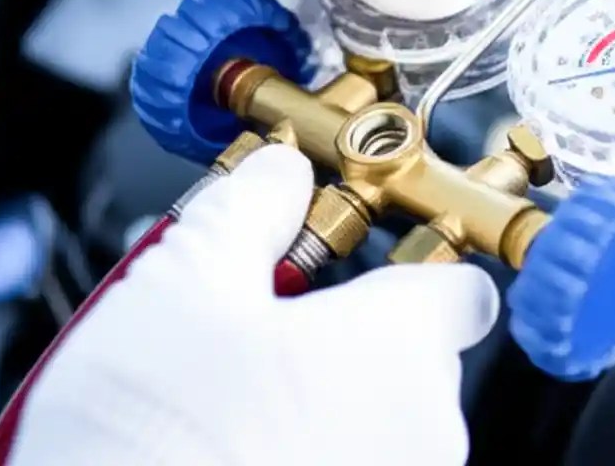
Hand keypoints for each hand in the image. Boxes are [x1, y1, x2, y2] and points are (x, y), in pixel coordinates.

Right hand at [7, 145, 498, 465]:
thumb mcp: (179, 288)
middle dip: (348, 341)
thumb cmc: (154, 445)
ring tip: (231, 408)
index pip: (459, 287)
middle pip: (415, 357)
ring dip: (327, 406)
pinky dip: (317, 457)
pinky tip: (239, 455)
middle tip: (259, 341)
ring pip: (382, 423)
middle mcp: (427, 427)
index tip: (360, 265)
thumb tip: (278, 176)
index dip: (411, 269)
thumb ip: (246, 213)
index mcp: (402, 344)